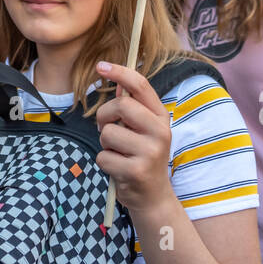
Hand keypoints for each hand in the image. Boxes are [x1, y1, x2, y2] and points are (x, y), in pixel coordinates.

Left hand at [94, 61, 173, 214]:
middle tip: (107, 128)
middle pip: (121, 105)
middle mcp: (160, 132)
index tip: (100, 66)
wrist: (153, 197)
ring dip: (105, 144)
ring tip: (118, 153)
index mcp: (162, 117)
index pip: (141, 86)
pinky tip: (118, 169)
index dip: (119, 72)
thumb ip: (133, 106)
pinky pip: (103, 156)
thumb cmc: (142, 156)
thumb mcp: (144, 129)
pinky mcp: (136, 171)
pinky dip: (105, 162)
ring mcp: (150, 152)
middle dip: (105, 116)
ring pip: (108, 133)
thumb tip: (115, 78)